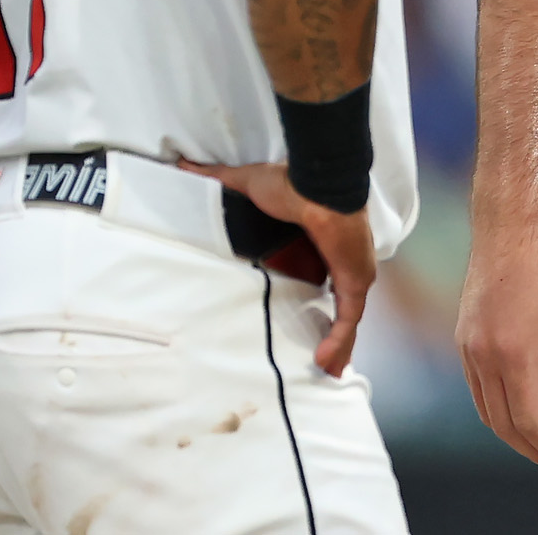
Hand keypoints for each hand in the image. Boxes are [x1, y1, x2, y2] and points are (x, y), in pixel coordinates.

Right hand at [181, 161, 374, 376]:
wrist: (317, 181)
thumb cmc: (289, 182)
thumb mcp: (247, 185)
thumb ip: (217, 179)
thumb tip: (183, 166)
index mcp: (322, 244)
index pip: (323, 277)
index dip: (316, 300)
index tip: (302, 320)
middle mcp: (343, 261)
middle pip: (340, 304)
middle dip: (333, 331)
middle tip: (317, 357)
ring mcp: (352, 272)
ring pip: (348, 318)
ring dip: (339, 345)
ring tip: (325, 370)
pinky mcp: (354, 280)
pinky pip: (349, 319)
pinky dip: (340, 341)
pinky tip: (325, 363)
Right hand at [456, 215, 537, 471]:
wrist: (512, 223)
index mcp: (513, 353)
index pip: (529, 420)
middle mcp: (482, 355)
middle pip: (503, 424)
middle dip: (532, 449)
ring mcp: (467, 347)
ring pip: (485, 410)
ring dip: (512, 433)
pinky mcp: (463, 338)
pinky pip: (476, 389)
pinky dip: (496, 409)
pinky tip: (519, 410)